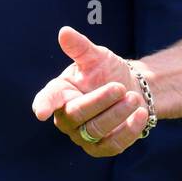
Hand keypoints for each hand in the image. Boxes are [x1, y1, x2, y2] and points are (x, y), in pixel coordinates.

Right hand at [31, 26, 150, 156]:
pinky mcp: (101, 148)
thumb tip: (64, 32)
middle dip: (100, 100)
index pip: (48, 98)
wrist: (130, 89)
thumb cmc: (106, 71)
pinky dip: (129, 130)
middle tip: (120, 87)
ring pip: (95, 131)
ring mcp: (82, 136)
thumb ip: (80, 47)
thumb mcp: (96, 56)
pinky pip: (113, 145)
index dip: (44, 104)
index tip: (41, 112)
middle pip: (77, 114)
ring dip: (117, 114)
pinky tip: (140, 114)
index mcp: (60, 92)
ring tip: (134, 98)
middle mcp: (67, 117)